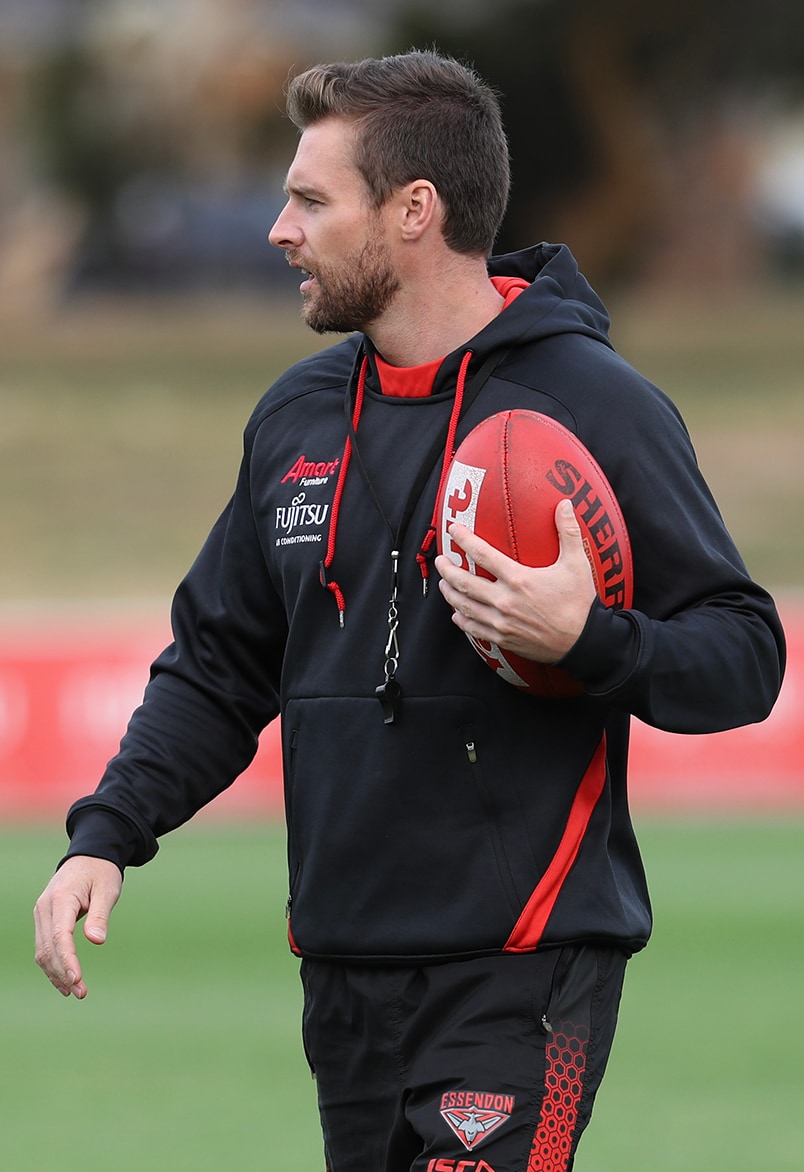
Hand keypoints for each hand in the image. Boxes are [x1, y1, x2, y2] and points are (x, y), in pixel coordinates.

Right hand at [34, 855, 122, 998]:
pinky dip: (52, 964)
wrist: (89, 855)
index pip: (60, 935)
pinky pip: (44, 946)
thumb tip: (96, 940)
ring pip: (42, 951)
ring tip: (75, 991)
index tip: (77, 979)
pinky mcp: (44, 919)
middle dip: (63, 973)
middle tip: (82, 993)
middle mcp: (45, 907)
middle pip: (47, 948)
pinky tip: (64, 980)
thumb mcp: (107, 889)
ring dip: (56, 973)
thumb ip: (100, 914)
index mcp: (61, 898)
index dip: (67, 960)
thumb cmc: (101, 871)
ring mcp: (41, 913)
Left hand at [434, 499, 595, 663]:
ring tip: (444, 584)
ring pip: (465, 606)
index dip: (464, 539)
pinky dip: (462, 621)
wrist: (584, 642)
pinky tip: (457, 615)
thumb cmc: (580, 604)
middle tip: (441, 560)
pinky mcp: (503, 638)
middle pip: (464, 582)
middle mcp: (505, 601)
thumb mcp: (577, 564)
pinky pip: (475, 629)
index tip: (454, 530)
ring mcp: (501, 622)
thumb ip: (568, 531)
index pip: (482, 554)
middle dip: (447, 569)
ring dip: (450, 593)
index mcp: (519, 579)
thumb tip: (564, 503)